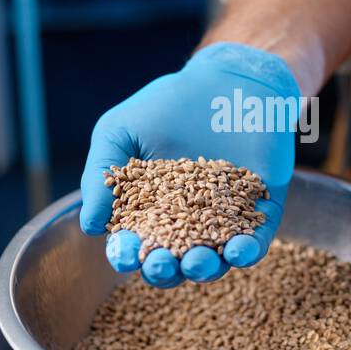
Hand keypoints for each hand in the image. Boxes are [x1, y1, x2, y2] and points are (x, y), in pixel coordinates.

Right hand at [79, 42, 299, 285]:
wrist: (226, 80)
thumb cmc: (167, 104)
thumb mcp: (120, 130)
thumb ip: (100, 175)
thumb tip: (89, 226)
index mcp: (149, 210)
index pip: (136, 244)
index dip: (128, 253)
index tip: (125, 253)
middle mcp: (186, 222)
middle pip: (173, 261)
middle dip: (165, 269)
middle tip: (162, 264)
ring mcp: (224, 220)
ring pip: (213, 258)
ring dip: (204, 268)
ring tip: (198, 262)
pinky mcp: (261, 210)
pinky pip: (256, 241)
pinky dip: (247, 251)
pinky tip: (239, 251)